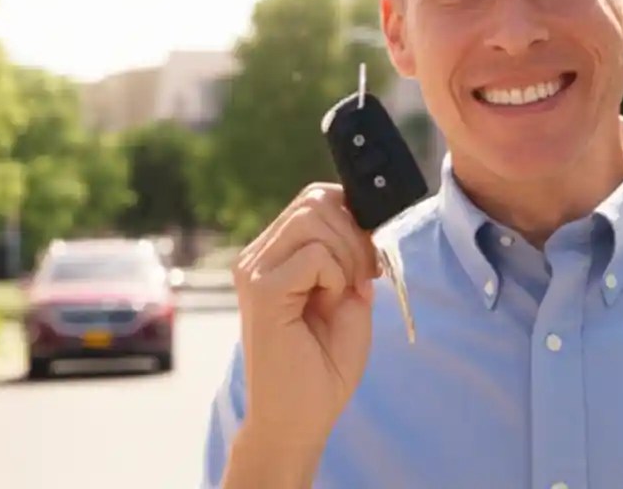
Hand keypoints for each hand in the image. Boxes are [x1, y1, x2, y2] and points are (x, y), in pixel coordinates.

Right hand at [231, 183, 380, 456]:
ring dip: (347, 253)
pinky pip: (314, 254)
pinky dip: (336, 276)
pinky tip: (327, 304)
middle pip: (315, 200)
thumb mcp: (348, 299)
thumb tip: (363, 220)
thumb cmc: (322, 368)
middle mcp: (257, 258)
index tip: (368, 260)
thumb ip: (352, 257)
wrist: (297, 421)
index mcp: (273, 256)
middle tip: (364, 277)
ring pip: (314, 218)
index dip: (351, 217)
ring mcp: (254, 272)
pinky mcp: (262, 292)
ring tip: (344, 293)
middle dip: (355, 233)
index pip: (313, 200)